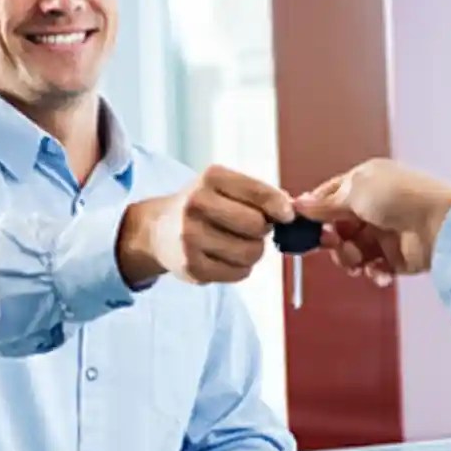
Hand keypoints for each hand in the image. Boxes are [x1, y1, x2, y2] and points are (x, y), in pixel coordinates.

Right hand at [117, 165, 294, 284]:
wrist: (158, 229)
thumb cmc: (205, 206)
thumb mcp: (226, 187)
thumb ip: (260, 195)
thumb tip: (292, 213)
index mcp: (211, 178)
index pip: (260, 193)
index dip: (281, 207)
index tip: (286, 215)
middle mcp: (196, 204)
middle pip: (258, 225)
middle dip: (263, 230)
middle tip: (252, 228)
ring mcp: (190, 237)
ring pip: (251, 252)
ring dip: (254, 251)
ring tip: (238, 243)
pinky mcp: (191, 266)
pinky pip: (239, 273)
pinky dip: (241, 268)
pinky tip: (226, 257)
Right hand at [294, 159, 450, 286]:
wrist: (440, 224)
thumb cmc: (400, 197)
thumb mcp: (355, 192)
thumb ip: (325, 203)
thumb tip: (298, 205)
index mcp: (363, 182)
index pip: (328, 197)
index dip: (314, 214)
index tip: (302, 228)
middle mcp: (372, 206)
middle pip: (337, 229)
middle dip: (333, 241)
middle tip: (335, 246)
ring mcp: (384, 232)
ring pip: (351, 251)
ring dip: (351, 259)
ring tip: (360, 261)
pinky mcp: (395, 257)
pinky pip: (372, 268)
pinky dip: (373, 272)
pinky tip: (379, 271)